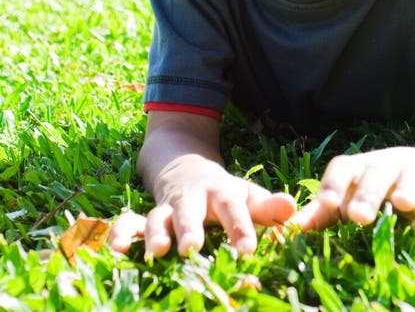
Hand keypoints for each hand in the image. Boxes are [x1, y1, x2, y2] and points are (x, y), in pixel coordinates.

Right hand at [108, 155, 295, 257]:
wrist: (183, 166)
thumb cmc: (221, 193)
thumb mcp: (244, 195)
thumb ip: (266, 206)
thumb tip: (293, 209)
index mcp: (220, 193)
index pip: (233, 208)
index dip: (241, 227)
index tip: (248, 250)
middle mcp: (190, 199)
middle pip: (190, 211)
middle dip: (189, 228)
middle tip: (191, 248)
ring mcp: (164, 207)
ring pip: (156, 217)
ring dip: (155, 234)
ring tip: (156, 252)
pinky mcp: (142, 217)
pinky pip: (127, 223)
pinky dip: (120, 233)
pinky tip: (116, 249)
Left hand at [288, 147, 414, 230]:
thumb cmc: (379, 189)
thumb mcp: (351, 198)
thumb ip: (322, 215)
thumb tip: (282, 233)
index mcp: (359, 168)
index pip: (341, 170)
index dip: (334, 186)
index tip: (326, 205)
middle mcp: (383, 164)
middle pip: (373, 174)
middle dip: (366, 193)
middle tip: (358, 215)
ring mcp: (412, 170)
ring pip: (408, 175)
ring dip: (407, 187)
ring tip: (404, 201)